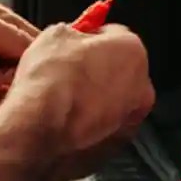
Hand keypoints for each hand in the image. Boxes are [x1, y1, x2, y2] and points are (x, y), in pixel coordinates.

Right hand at [4, 23, 154, 180]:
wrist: (39, 127)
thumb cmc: (51, 82)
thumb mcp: (55, 36)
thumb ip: (73, 35)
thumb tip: (70, 38)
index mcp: (132, 52)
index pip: (115, 35)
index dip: (92, 38)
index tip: (78, 44)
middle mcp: (141, 87)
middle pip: (121, 70)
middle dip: (99, 69)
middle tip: (71, 71)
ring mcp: (131, 119)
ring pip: (115, 101)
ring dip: (97, 97)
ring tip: (66, 96)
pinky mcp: (116, 146)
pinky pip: (106, 127)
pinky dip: (93, 123)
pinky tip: (69, 118)